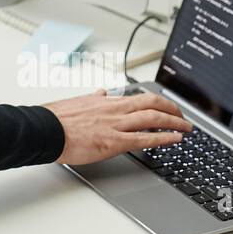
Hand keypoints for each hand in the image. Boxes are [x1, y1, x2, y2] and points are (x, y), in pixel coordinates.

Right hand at [43, 88, 191, 164]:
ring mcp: (116, 125)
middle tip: (182, 115)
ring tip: (186, 127)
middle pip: (151, 102)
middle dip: (171, 108)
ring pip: (153, 117)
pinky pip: (145, 138)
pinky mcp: (114, 141)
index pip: (138, 96)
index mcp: (106, 101)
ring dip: (174, 121)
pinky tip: (175, 139)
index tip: (165, 105)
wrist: (45, 129)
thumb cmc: (56, 119)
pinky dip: (164, 137)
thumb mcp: (77, 102)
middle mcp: (114, 109)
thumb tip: (102, 92)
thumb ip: (93, 98)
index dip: (156, 100)